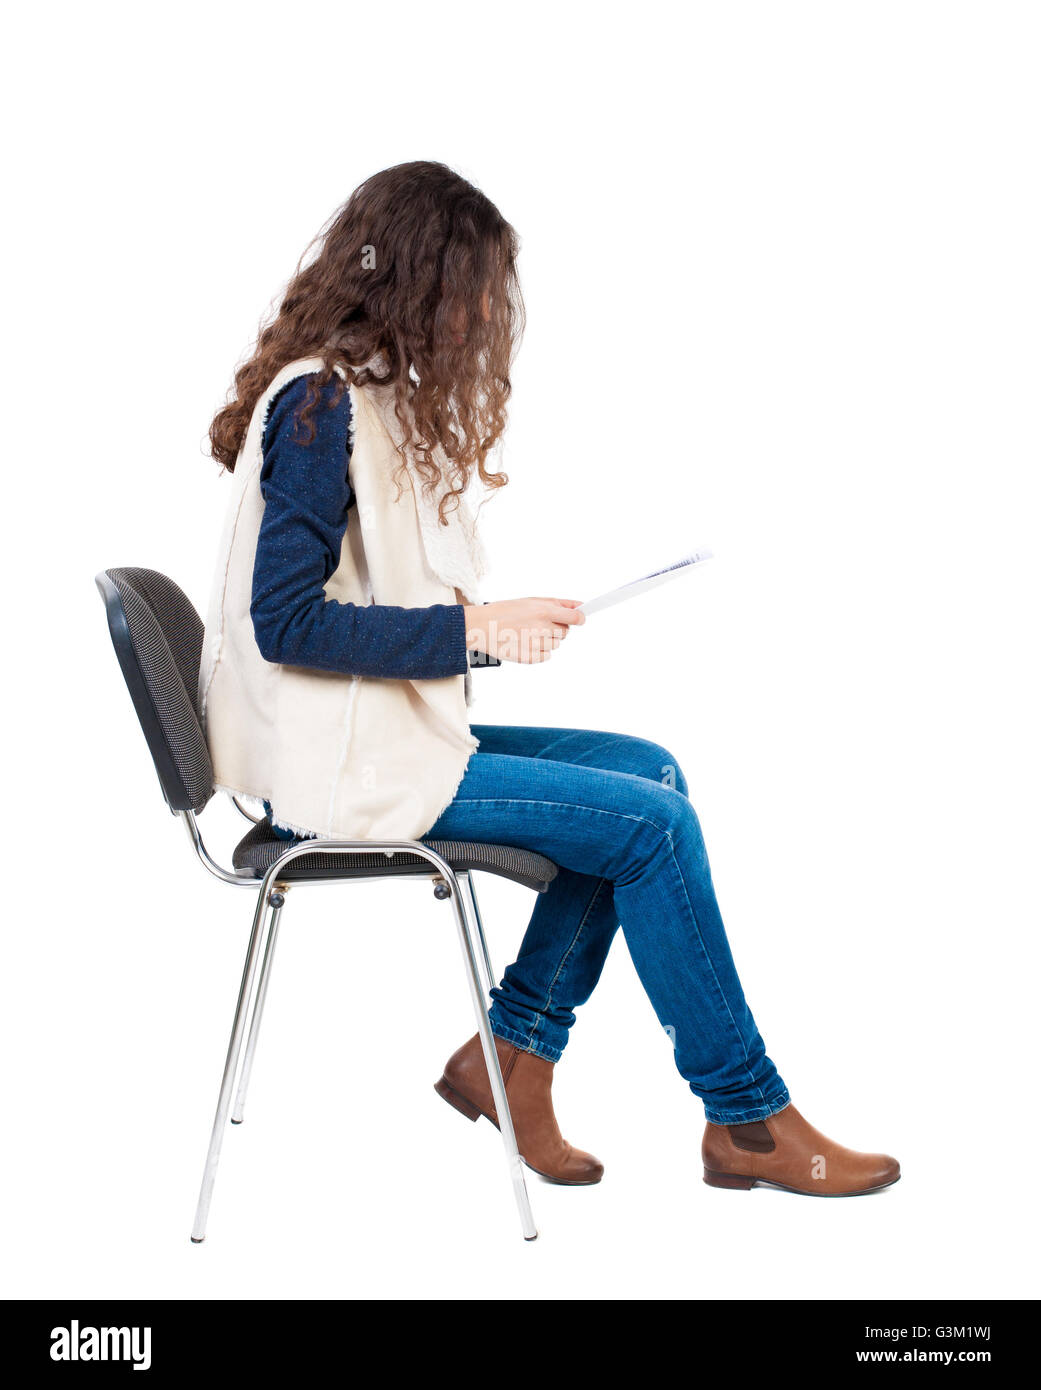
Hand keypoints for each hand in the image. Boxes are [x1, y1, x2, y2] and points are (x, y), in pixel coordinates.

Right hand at [463, 597, 585, 663]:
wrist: (481, 626)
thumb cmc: (505, 611)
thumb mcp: (532, 601)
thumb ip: (559, 603)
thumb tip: (580, 606)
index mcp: (544, 612)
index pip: (575, 618)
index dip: (579, 619)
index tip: (579, 619)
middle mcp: (542, 628)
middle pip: (565, 632)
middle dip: (556, 628)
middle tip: (538, 624)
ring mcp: (536, 645)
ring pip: (556, 645)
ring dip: (547, 640)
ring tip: (528, 633)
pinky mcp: (530, 658)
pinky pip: (546, 656)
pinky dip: (540, 651)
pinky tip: (526, 643)